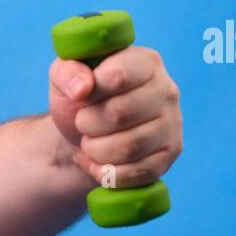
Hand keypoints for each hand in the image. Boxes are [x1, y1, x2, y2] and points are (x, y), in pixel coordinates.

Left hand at [48, 46, 181, 187]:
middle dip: (87, 124)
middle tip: (82, 123)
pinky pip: (136, 173)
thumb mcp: (63, 77)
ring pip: (128, 147)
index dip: (90, 92)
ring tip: (88, 143)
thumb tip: (82, 89)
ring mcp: (172, 124)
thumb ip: (67, 72)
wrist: (86, 133)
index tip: (81, 96)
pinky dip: (106, 173)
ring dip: (95, 150)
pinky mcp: (170, 154)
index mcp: (144, 62)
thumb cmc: (80, 98)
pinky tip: (96, 163)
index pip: (117, 76)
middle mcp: (167, 90)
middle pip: (119, 114)